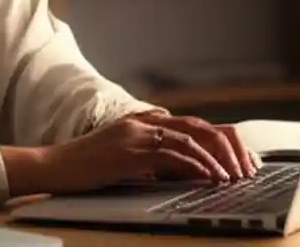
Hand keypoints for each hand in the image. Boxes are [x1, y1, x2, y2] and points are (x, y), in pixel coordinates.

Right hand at [3, 113, 259, 195]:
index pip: (194, 126)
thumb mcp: (127, 159)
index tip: (242, 161)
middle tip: (246, 169)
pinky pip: (173, 154)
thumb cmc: (87, 167)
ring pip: (191, 138)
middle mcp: (145, 122)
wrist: (53, 167)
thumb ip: (155, 159)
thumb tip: (189, 172)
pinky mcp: (131, 150)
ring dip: (217, 158)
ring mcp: (138, 133)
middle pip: (200, 127)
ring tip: (234, 176)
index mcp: (146, 122)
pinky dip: (196, 165)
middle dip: (228, 147)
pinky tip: (210, 176)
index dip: (222, 142)